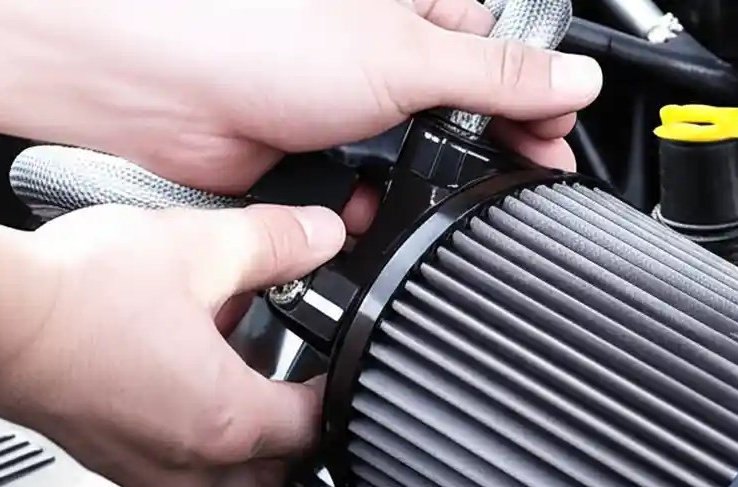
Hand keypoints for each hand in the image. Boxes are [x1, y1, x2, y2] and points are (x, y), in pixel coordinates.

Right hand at [0, 203, 345, 486]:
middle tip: (293, 384)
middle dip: (294, 439)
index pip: (316, 428)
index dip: (334, 390)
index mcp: (229, 421)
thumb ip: (275, 242)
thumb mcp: (200, 248)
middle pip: (276, 477)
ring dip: (243, 448)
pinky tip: (175, 383)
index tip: (332, 361)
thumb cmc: (77, 296)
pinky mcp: (106, 463)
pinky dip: (191, 445)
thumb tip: (321, 235)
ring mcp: (143, 472)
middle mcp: (189, 464)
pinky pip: (173, 475)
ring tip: (233, 382)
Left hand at [93, 0, 601, 195]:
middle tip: (519, 183)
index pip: (506, 58)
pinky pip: (372, 195)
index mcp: (420, 14)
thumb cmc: (260, 36)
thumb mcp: (409, 55)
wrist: (160, 87)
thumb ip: (498, 76)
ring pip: (422, 164)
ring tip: (450, 203)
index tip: (559, 146)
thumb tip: (578, 81)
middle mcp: (389, 60)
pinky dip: (382, 212)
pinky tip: (385, 215)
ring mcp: (354, 111)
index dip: (540, 103)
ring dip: (434, 189)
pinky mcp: (321, 158)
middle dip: (492, 154)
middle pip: (470, 117)